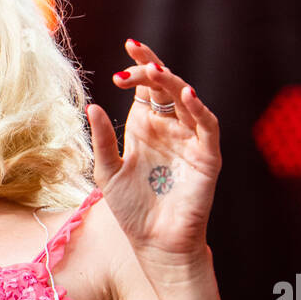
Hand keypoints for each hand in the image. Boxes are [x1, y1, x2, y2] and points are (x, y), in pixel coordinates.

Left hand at [86, 38, 221, 261]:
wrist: (154, 243)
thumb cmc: (132, 210)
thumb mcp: (108, 172)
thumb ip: (103, 140)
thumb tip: (93, 105)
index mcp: (146, 127)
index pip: (146, 88)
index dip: (138, 69)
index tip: (124, 56)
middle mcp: (169, 128)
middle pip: (165, 87)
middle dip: (151, 70)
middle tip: (133, 59)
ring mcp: (190, 140)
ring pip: (186, 100)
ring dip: (172, 83)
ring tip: (154, 70)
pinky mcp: (207, 156)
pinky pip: (207, 126)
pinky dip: (199, 109)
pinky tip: (186, 95)